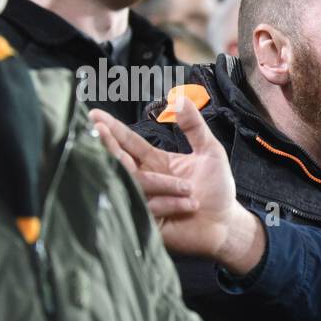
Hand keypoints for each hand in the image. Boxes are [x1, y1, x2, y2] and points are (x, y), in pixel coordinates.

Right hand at [89, 102, 265, 273]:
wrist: (226, 222)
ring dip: (164, 184)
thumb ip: (194, 126)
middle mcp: (144, 178)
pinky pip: (149, 207)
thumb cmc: (217, 189)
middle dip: (108, 145)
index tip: (95, 116)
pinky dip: (171, 203)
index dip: (112, 130)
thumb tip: (180, 98)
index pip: (128, 142)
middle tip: (99, 132)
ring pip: (137, 184)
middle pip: (119, 160)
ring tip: (190, 188)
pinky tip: (190, 205)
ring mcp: (143, 200)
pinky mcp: (147, 221)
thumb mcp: (210, 152)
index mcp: (154, 161)